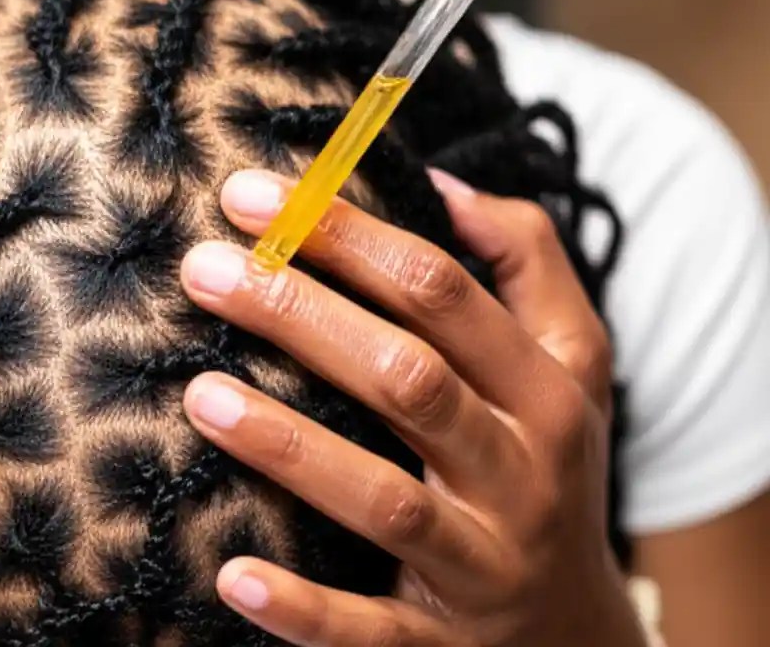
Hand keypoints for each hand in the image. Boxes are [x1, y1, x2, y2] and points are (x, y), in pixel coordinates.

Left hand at [178, 169, 647, 646]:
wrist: (583, 632)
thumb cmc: (550, 466)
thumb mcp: (573, 362)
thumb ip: (528, 261)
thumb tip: (444, 181)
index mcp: (545, 390)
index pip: (441, 292)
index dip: (345, 235)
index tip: (250, 195)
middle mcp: (522, 473)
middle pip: (409, 380)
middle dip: (302, 316)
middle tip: (203, 270)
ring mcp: (483, 563)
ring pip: (386, 499)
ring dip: (291, 446)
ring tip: (201, 395)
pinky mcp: (441, 642)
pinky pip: (370, 628)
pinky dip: (305, 607)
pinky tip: (234, 574)